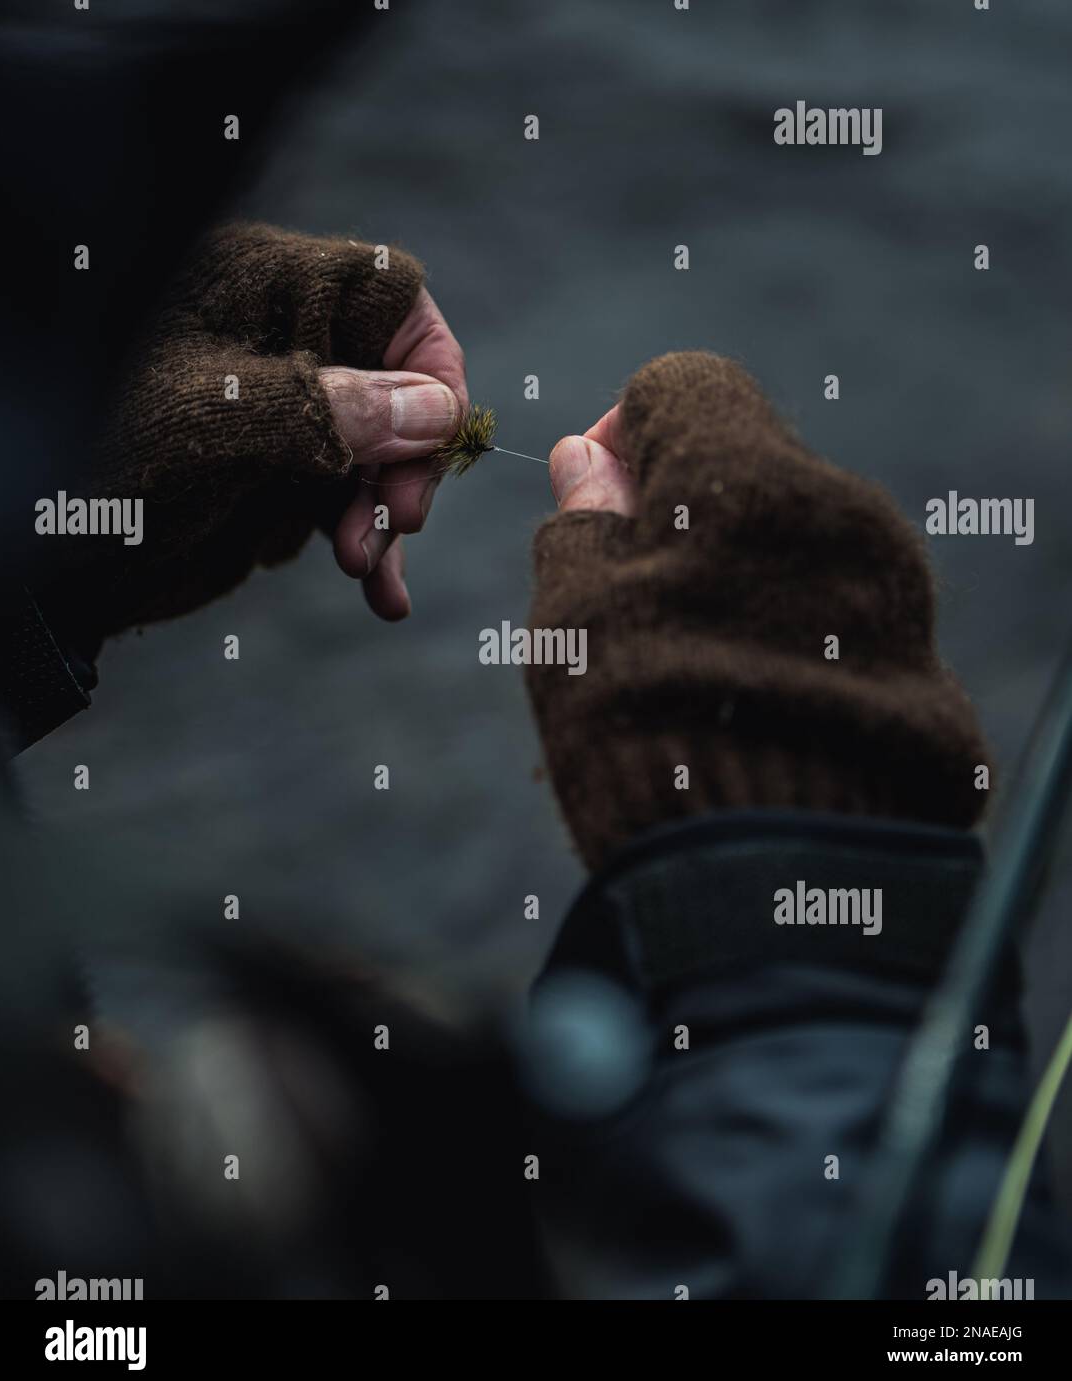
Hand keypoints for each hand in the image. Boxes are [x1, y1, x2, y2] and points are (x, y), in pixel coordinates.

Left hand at [80, 223, 464, 637]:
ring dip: (386, 519)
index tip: (429, 445)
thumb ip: (331, 412)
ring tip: (363, 573)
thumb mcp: (221, 429)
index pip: (392, 301)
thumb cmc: (107, 467)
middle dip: (404, 463)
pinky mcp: (283, 477)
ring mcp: (287, 414)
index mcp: (266, 290)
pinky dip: (370, 548)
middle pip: (400, 386)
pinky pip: (351, 503)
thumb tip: (436, 409)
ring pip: (383, 455)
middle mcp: (286, 343)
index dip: (430, 368)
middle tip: (395, 526)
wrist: (51, 565)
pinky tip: (381, 596)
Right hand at [526, 352, 987, 869]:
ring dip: (738, 571)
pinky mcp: (921, 654)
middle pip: (747, 466)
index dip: (628, 428)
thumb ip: (584, 520)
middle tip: (632, 600)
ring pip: (797, 539)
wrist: (764, 878)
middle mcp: (840, 508)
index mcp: (744, 473)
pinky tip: (751, 699)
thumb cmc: (642, 731)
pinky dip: (790, 627)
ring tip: (692, 666)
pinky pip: (840, 607)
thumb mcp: (576, 617)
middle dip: (683, 510)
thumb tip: (589, 457)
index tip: (598, 496)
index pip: (687, 386)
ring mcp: (893, 584)